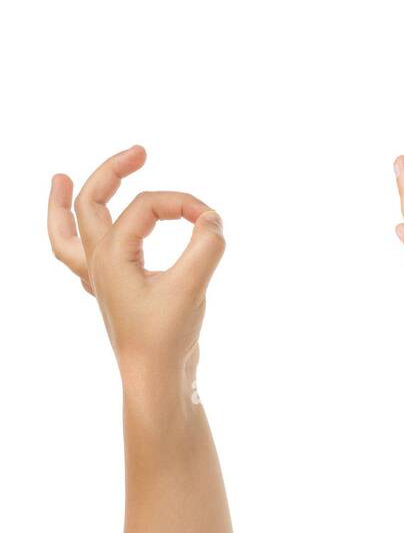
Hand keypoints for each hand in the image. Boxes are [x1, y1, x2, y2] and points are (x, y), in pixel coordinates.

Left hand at [47, 146, 225, 376]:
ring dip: (62, 205)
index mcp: (111, 255)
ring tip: (60, 179)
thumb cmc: (167, 337)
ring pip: (68, 234)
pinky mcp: (117, 295)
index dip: (183, 204)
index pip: (148, 206)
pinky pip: (83, 260)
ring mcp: (102, 281)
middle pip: (89, 205)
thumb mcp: (192, 287)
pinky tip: (93, 238)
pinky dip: (81, 240)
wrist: (156, 379)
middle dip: (111, 173)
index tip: (214, 222)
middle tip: (139, 152)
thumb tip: (212, 219)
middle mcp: (99, 263)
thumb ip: (206, 246)